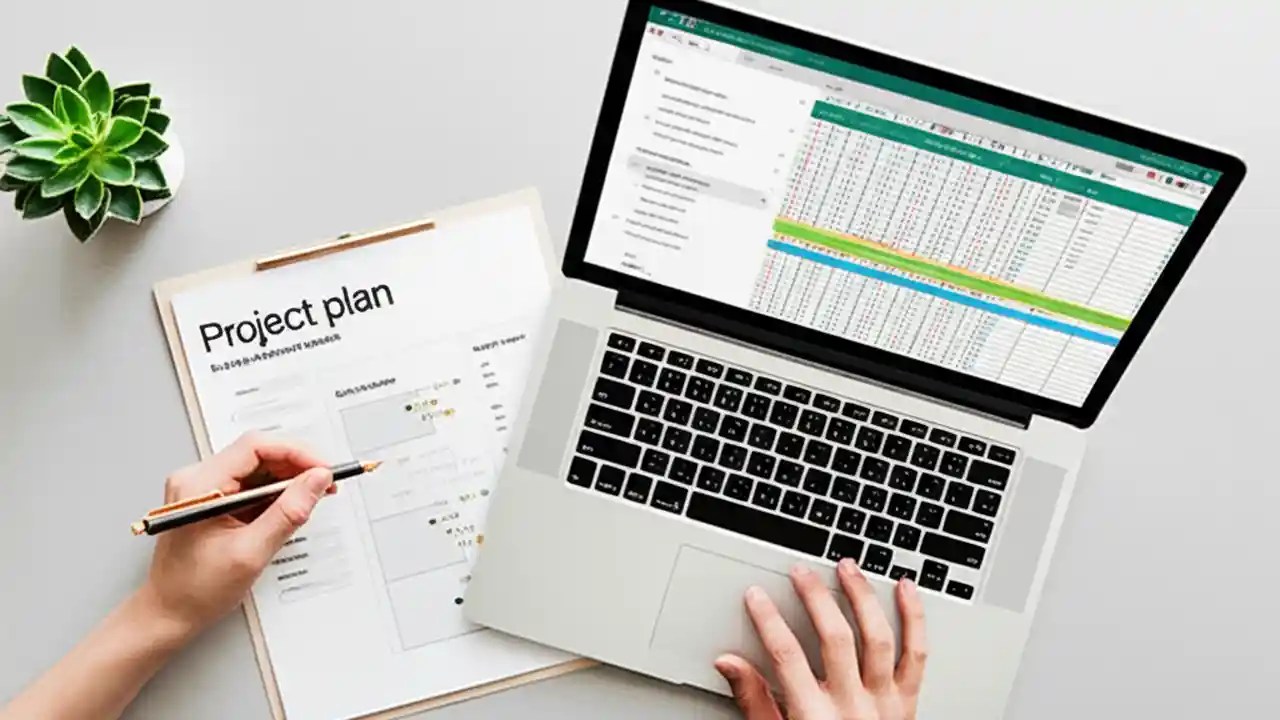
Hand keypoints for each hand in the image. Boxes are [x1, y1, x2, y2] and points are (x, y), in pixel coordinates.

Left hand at [141, 432, 333, 635]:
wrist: (168, 612)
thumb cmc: (195, 590)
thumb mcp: (251, 552)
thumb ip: (288, 513)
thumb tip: (316, 480)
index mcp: (199, 486)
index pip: (255, 447)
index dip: (296, 453)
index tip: (323, 469)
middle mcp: (196, 479)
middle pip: (258, 453)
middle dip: (296, 467)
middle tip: (324, 484)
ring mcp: (203, 487)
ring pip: (257, 467)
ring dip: (287, 480)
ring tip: (309, 500)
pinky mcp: (211, 498)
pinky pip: (250, 483)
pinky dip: (274, 493)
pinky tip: (287, 509)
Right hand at [715, 559, 926, 719]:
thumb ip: (754, 701)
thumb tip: (729, 664)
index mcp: (814, 717)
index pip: (787, 656)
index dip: (768, 621)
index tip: (757, 596)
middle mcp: (852, 707)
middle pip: (834, 638)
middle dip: (815, 598)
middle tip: (801, 572)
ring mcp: (884, 703)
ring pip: (876, 637)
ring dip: (862, 597)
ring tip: (847, 569)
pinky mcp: (908, 702)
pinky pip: (916, 653)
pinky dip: (913, 617)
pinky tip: (905, 590)